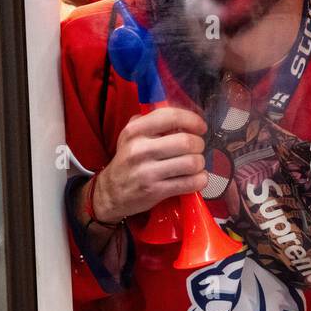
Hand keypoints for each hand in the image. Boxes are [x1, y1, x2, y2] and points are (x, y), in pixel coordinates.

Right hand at [92, 107, 207, 222]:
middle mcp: (140, 150)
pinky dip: (200, 180)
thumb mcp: (130, 137)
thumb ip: (152, 123)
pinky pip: (190, 183)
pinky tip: (196, 178)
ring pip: (192, 163)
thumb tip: (182, 117)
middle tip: (197, 149)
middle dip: (199, 145)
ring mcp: (148, 172)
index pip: (171, 117)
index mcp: (135, 131)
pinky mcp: (156, 191)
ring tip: (195, 165)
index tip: (200, 127)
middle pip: (187, 142)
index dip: (192, 120)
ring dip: (200, 164)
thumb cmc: (127, 162)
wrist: (110, 193)